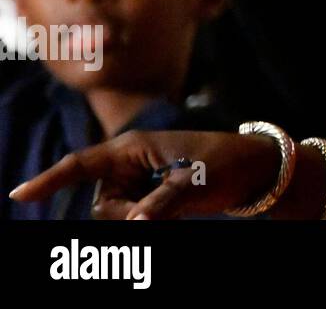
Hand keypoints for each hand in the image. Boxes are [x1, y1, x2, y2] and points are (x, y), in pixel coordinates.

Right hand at [8, 130, 280, 219]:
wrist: (256, 169)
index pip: (81, 164)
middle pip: (102, 203)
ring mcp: (139, 180)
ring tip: (176, 204)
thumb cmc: (226, 164)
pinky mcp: (150, 196)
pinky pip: (133, 218)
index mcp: (133, 147)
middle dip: (124, 214)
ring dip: (140, 219)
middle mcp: (129, 162)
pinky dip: (146, 221)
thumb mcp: (194, 182)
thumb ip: (160, 203)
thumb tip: (134, 224)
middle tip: (166, 207)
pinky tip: (170, 212)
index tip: (17, 195)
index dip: (49, 180)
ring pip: (117, 215)